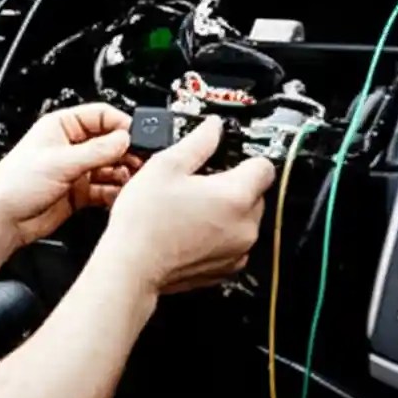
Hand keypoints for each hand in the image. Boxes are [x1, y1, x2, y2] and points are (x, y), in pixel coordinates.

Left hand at [0, 103, 141, 246]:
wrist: (4, 219)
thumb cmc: (15, 184)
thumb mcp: (61, 162)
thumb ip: (97, 150)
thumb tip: (124, 138)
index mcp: (61, 126)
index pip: (101, 115)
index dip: (120, 125)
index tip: (137, 138)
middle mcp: (70, 145)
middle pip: (109, 141)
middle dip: (126, 151)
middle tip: (140, 162)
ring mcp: (75, 169)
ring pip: (110, 166)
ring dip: (123, 172)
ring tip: (132, 180)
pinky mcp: (78, 192)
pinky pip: (104, 188)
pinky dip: (114, 191)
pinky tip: (121, 194)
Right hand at [99, 116, 275, 294]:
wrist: (132, 267)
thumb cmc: (145, 222)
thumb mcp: (166, 166)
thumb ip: (198, 142)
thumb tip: (212, 128)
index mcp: (236, 196)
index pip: (265, 166)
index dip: (245, 157)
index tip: (228, 158)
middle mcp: (245, 226)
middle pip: (254, 193)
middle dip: (232, 185)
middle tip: (198, 184)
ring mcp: (237, 250)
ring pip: (243, 218)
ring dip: (226, 210)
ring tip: (191, 208)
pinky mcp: (226, 269)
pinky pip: (233, 242)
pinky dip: (218, 234)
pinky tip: (190, 228)